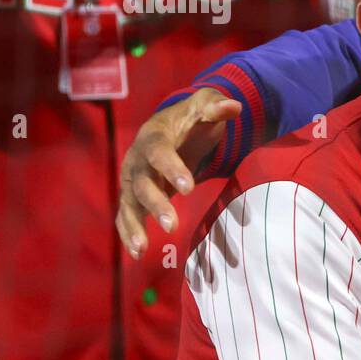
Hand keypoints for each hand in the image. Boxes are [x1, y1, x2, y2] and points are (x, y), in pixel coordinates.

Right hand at [116, 88, 240, 258]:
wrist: (171, 128)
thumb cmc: (191, 119)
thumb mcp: (204, 105)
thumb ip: (216, 106)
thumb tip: (234, 106)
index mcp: (152, 136)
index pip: (159, 152)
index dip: (171, 168)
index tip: (189, 187)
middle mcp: (136, 160)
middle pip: (142, 183)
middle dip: (156, 204)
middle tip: (172, 225)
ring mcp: (132, 180)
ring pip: (130, 203)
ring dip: (135, 225)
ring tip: (142, 248)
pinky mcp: (132, 195)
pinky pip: (126, 215)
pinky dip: (128, 233)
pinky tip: (136, 254)